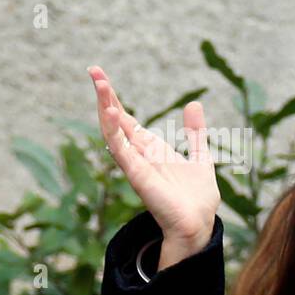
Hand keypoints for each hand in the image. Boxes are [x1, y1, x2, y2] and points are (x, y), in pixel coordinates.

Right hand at [88, 65, 219, 255]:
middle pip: (116, 121)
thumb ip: (196, 132)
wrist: (199, 223)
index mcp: (152, 150)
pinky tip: (110, 114)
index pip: (128, 120)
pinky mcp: (138, 175)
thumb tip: (194, 104)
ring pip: (114, 132)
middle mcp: (140, 155)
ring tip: (100, 84)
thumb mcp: (201, 156)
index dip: (116, 99)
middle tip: (94, 70)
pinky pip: (121, 151)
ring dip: (106, 108)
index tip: (101, 76)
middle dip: (106, 96)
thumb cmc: (197, 197)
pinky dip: (114, 133)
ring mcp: (136, 164)